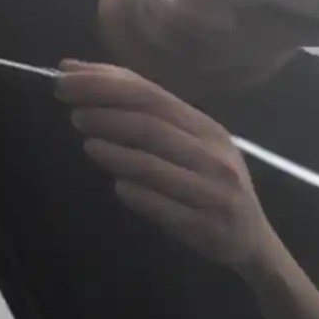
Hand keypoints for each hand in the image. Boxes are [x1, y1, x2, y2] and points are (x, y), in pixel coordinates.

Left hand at [55, 59, 281, 275]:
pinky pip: (164, 206)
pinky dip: (137, 194)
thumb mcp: (189, 145)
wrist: (251, 240)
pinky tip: (117, 187)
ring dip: (117, 152)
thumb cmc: (208, 184)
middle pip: (153, 125)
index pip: (151, 95)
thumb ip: (147, 116)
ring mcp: (210, 190)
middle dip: (108, 113)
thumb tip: (88, 78)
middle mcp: (211, 153)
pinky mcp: (204, 225)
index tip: (67, 78)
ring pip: (156, 165)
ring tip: (87, 143)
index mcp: (205, 128)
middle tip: (72, 109)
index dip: (107, 84)